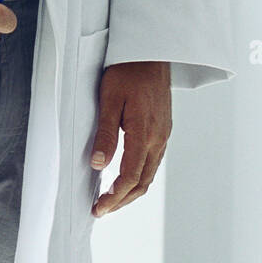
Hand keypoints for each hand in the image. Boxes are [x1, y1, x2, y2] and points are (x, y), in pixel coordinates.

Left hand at [90, 60, 170, 216]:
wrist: (150, 52)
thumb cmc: (127, 71)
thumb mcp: (109, 99)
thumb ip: (105, 133)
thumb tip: (97, 165)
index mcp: (144, 133)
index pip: (130, 176)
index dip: (114, 196)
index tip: (99, 207)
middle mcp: (158, 138)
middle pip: (142, 182)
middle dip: (122, 200)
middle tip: (101, 209)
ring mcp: (163, 134)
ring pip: (150, 174)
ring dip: (131, 191)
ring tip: (111, 198)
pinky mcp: (163, 129)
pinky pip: (153, 161)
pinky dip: (139, 175)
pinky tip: (126, 175)